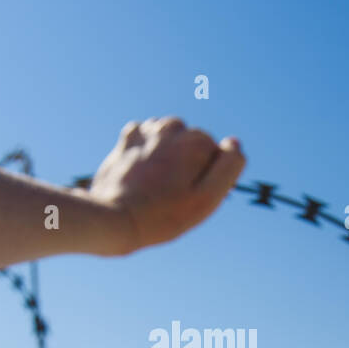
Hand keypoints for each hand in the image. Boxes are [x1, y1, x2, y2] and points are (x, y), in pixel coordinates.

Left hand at [85, 117, 244, 255]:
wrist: (115, 219)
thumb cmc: (164, 214)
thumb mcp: (208, 199)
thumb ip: (228, 168)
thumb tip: (234, 143)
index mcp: (196, 141)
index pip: (218, 155)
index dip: (210, 178)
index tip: (194, 197)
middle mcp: (172, 128)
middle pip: (193, 144)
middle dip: (189, 163)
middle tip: (174, 195)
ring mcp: (147, 131)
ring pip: (170, 137)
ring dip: (169, 154)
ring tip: (157, 184)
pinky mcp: (127, 139)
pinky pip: (146, 135)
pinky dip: (148, 149)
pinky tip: (143, 170)